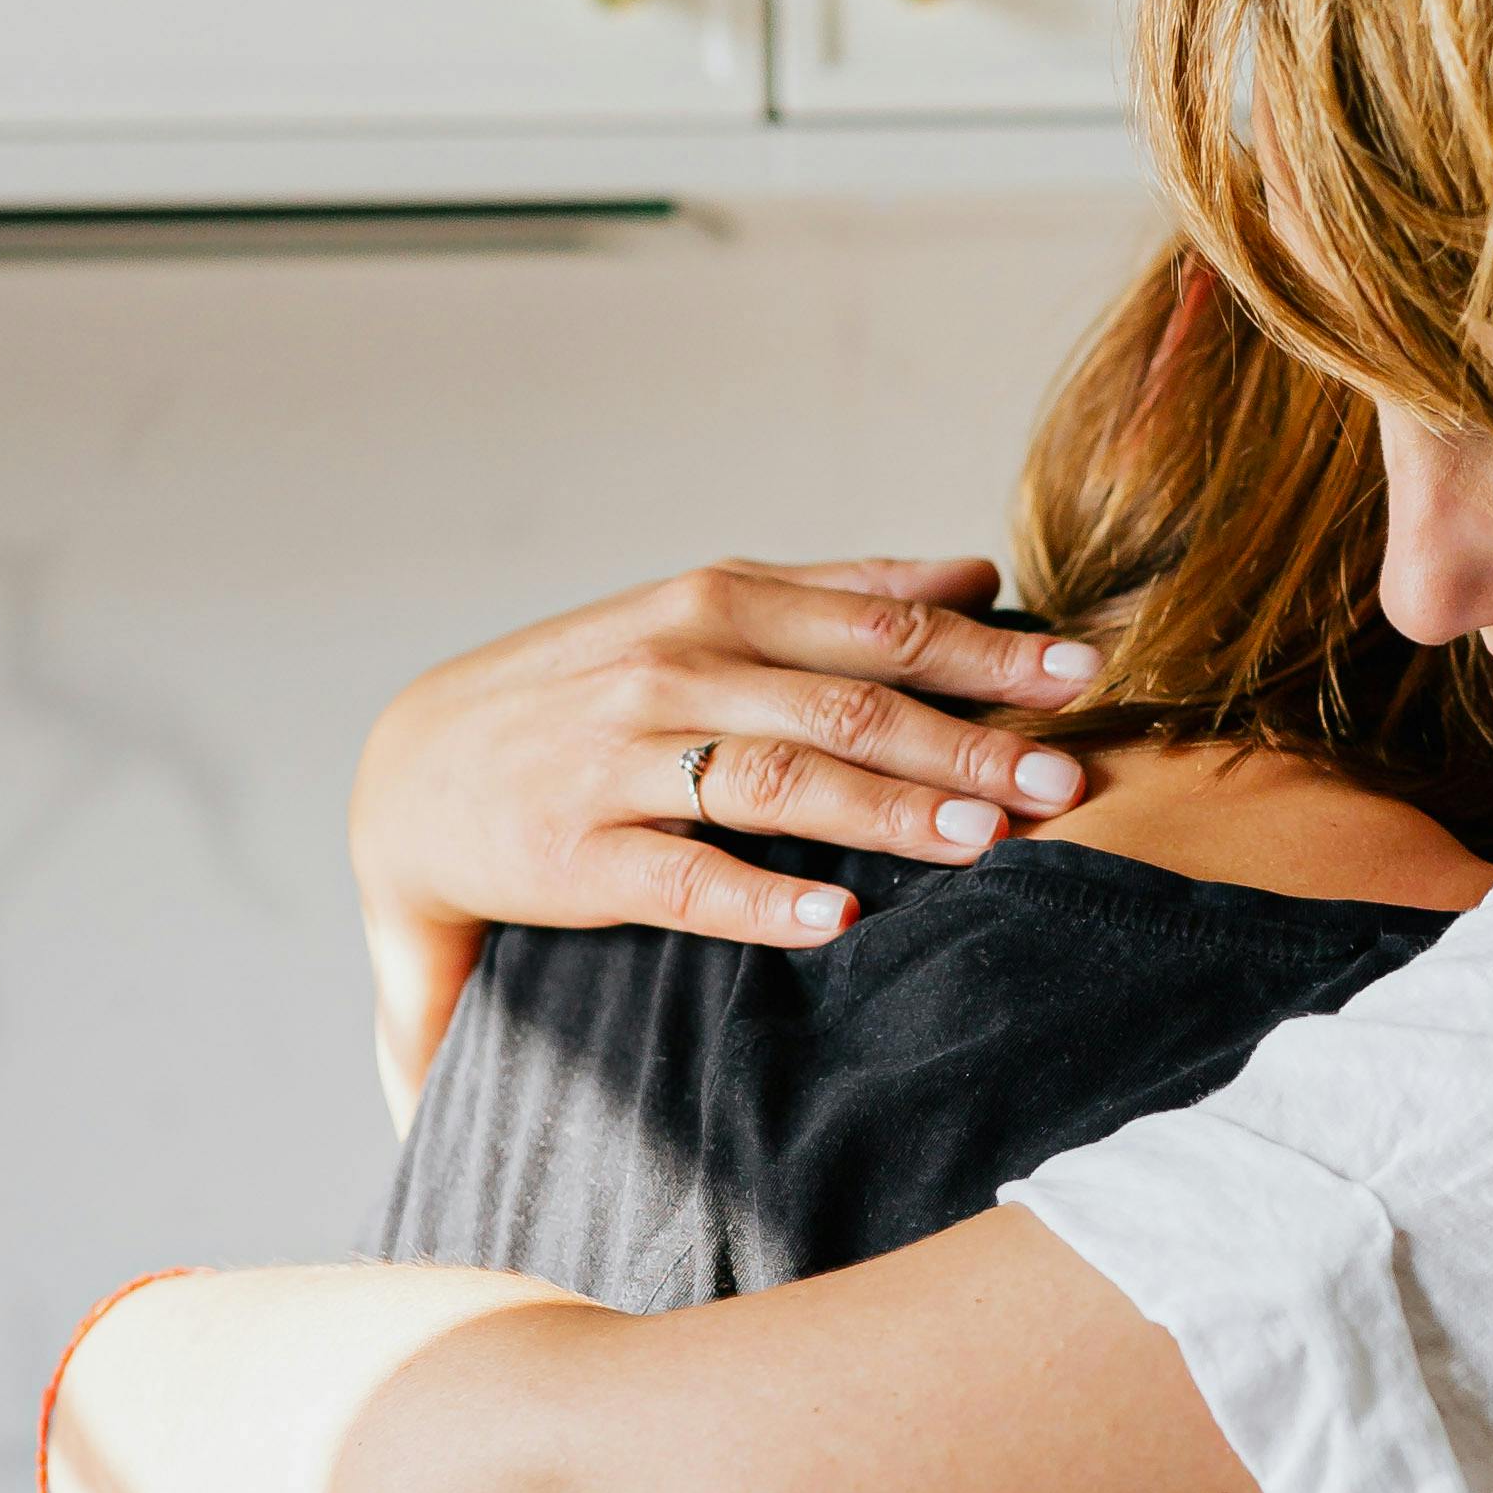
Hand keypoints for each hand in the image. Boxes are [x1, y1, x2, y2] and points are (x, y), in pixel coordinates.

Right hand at [348, 555, 1099, 1122]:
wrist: (411, 779)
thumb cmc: (582, 697)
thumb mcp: (697, 618)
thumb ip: (832, 598)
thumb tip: (969, 576)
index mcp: (714, 605)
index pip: (875, 624)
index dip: (984, 652)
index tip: (1081, 675)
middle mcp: (673, 668)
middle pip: (846, 700)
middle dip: (965, 739)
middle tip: (1062, 776)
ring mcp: (622, 760)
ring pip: (778, 778)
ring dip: (888, 809)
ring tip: (983, 841)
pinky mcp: (579, 855)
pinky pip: (684, 876)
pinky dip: (762, 898)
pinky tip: (836, 917)